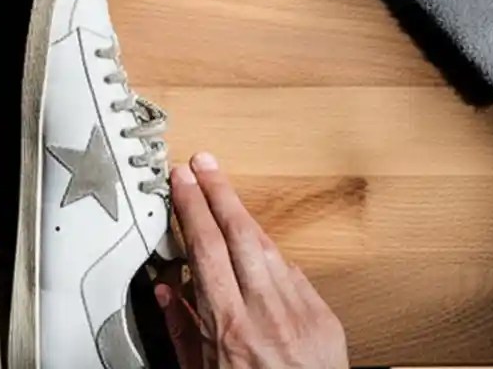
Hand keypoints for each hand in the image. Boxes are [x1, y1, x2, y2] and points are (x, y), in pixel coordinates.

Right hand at [159, 153, 347, 368]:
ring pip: (269, 247)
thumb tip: (166, 288)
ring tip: (224, 193)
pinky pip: (293, 273)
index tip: (182, 181)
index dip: (192, 206)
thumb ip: (182, 328)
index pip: (206, 248)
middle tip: (204, 164)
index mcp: (229, 326)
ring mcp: (300, 313)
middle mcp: (267, 313)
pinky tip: (256, 243)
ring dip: (244, 216)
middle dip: (219, 192)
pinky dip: (271, 255)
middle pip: (240, 234)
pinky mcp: (325, 319)